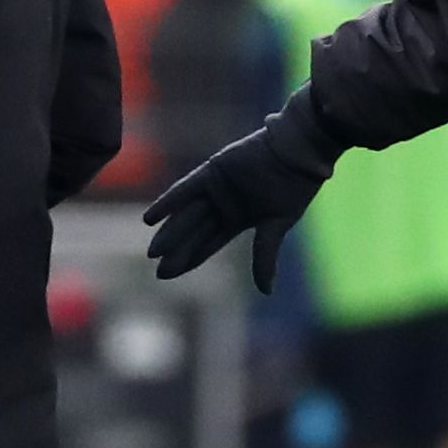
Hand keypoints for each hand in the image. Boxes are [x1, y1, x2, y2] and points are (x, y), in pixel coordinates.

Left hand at [142, 104, 339, 291]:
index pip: (208, 245)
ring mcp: (215, 188)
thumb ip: (265, 257)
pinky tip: (150, 218)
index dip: (189, 260)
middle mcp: (222, 205)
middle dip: (177, 252)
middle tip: (157, 270)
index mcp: (238, 220)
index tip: (168, 275)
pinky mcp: (212, 171)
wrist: (297, 155)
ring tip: (153, 251)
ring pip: (187, 215)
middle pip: (193, 233)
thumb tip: (266, 292)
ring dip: (170, 232)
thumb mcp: (277, 226)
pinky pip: (184, 189)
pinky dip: (168, 202)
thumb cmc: (294, 188)